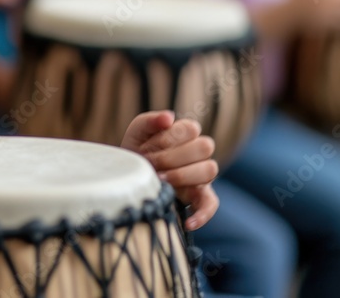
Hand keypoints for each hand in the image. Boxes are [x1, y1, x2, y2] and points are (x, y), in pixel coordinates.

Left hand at [121, 111, 218, 229]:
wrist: (128, 175)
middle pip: (204, 147)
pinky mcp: (199, 197)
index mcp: (187, 133)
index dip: (169, 138)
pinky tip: (188, 222)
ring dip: (183, 176)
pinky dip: (203, 214)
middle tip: (152, 165)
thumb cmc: (137, 149)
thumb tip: (169, 118)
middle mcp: (199, 153)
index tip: (148, 148)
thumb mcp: (138, 131)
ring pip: (210, 170)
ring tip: (161, 181)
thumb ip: (151, 120)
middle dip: (173, 157)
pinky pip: (211, 204)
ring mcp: (201, 175)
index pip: (191, 128)